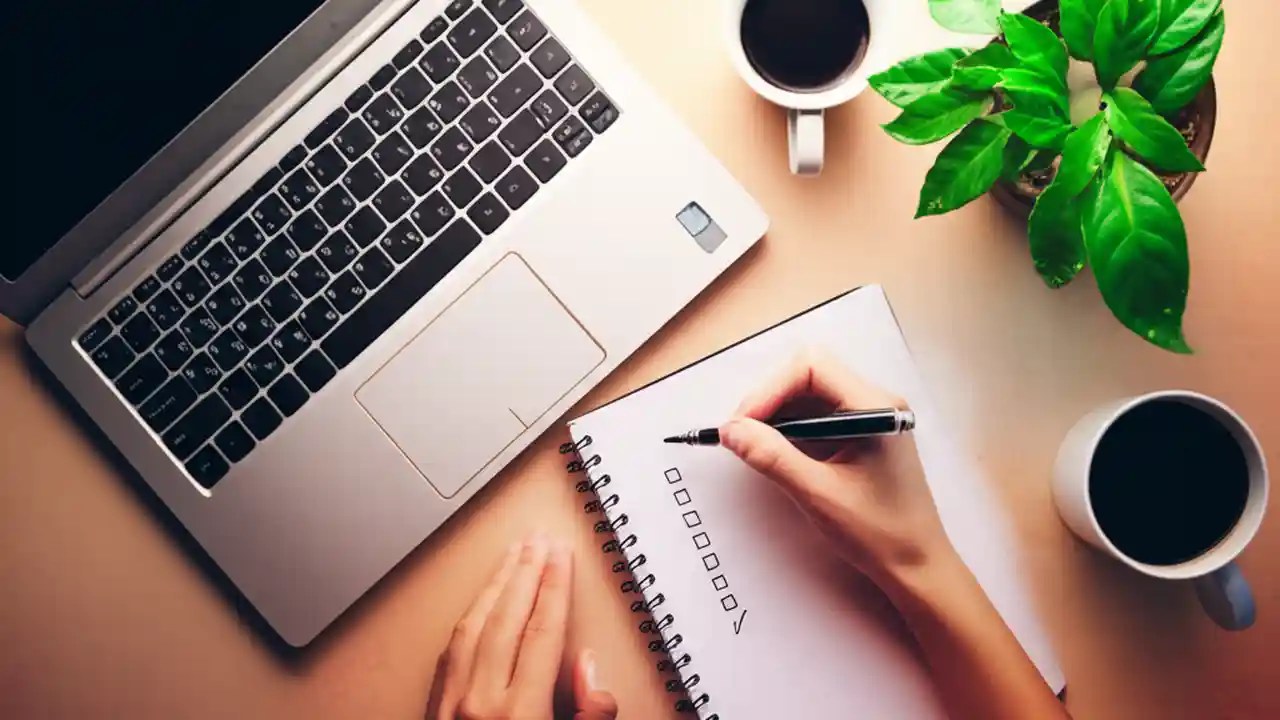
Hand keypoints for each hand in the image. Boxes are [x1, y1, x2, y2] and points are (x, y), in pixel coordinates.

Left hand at [426, 536, 617, 719]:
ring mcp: (451, 703)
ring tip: (512, 555)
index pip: (543, 632)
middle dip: (525, 572)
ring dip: (495, 585)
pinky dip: (470, 616)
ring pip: (473, 626)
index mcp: (521, 715)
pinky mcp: (432, 708)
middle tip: (537, 540)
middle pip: (506, 618)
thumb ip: (590, 714)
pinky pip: (451, 648)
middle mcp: (480, 702)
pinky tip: (482, 601)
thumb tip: (588, 665)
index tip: (561, 555)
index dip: (555, 587)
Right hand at [719, 350, 956, 591]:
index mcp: (874, 407)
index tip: (742, 423)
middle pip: (808, 375)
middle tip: (742, 434)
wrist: (916, 566)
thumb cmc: (880, 533)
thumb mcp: (818, 494)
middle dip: (769, 400)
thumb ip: (772, 457)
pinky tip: (776, 451)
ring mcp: (870, 418)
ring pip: (810, 394)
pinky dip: (791, 428)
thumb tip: (732, 430)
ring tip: (754, 444)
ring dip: (777, 414)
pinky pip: (818, 415)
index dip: (769, 390)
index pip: (811, 368)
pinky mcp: (862, 434)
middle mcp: (875, 403)